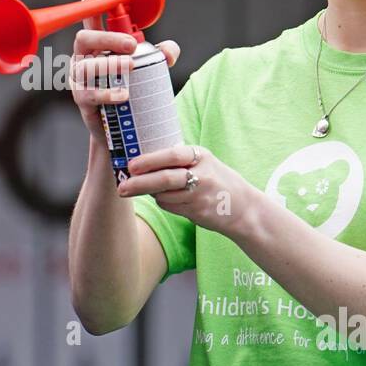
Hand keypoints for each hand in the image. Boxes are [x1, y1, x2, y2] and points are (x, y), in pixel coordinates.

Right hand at [69, 0, 179, 140]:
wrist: (121, 128)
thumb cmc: (131, 88)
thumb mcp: (149, 68)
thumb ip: (161, 55)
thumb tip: (170, 50)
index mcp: (97, 42)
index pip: (91, 13)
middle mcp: (83, 57)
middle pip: (84, 37)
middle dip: (107, 37)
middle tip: (132, 45)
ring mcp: (79, 79)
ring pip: (85, 66)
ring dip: (108, 64)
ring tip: (130, 66)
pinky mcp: (82, 100)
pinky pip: (89, 94)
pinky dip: (108, 93)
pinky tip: (124, 95)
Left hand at [115, 143, 261, 238]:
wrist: (243, 207)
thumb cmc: (217, 181)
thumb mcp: (204, 162)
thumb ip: (180, 159)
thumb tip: (142, 159)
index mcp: (202, 156)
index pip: (173, 155)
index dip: (150, 160)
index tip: (131, 165)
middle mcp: (203, 174)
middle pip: (165, 178)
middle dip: (140, 183)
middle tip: (122, 186)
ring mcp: (201, 194)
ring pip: (164, 195)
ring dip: (150, 194)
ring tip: (140, 190)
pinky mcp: (198, 211)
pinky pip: (171, 206)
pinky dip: (162, 202)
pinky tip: (164, 199)